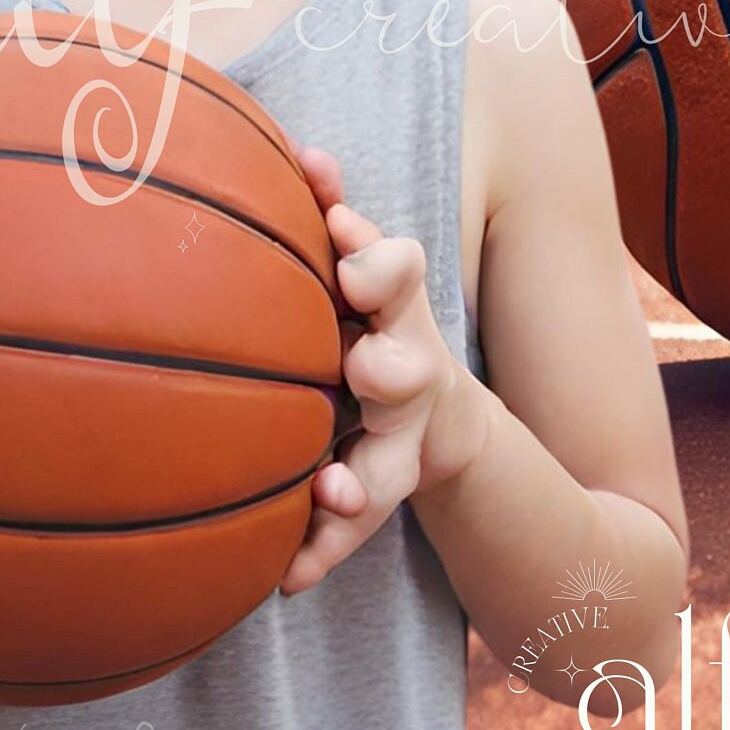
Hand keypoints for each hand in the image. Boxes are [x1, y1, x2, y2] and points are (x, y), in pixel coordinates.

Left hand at [280, 144, 491, 594]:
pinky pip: (355, 525)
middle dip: (389, 365)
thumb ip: (334, 210)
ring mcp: (401, 439)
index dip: (372, 257)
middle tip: (361, 367)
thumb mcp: (363, 273)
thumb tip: (304, 149)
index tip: (336, 233)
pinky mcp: (384, 489)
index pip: (395, 270)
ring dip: (362, 478)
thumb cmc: (372, 325)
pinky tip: (288, 580)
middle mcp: (409, 371)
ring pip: (390, 461)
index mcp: (395, 309)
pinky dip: (325, 550)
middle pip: (409, 365)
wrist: (441, 425)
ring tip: (332, 495)